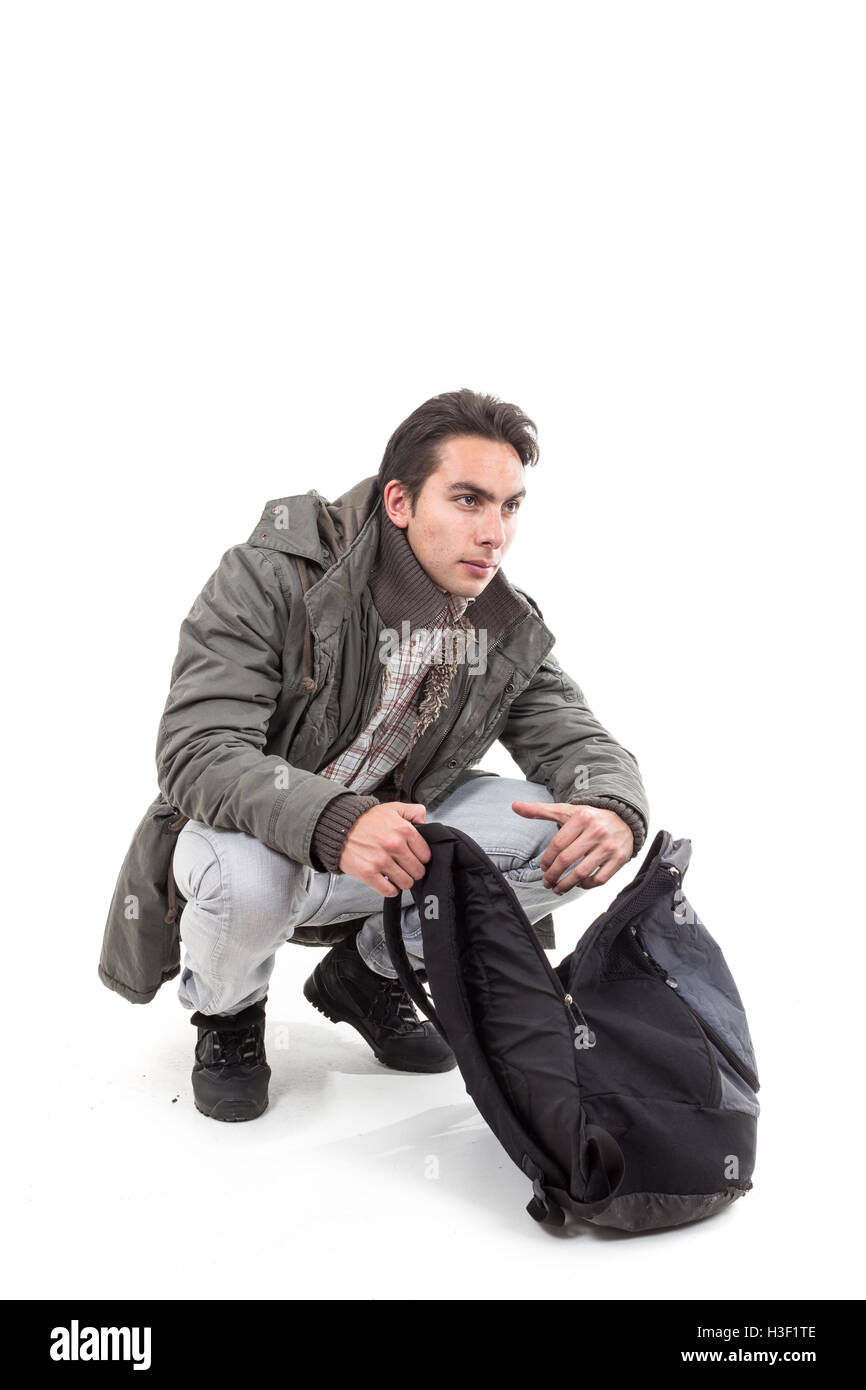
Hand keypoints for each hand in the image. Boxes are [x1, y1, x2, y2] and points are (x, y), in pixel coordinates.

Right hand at [339, 801, 430, 897]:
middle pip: (418, 871)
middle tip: (406, 868)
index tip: (416, 858)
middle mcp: (394, 845)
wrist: (339, 826)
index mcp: (403, 829)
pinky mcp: (368, 873)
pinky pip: (389, 891)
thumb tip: (425, 823)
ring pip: (406, 883)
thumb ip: (414, 812)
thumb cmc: (365, 820)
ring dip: (403, 881)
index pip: (426, 854)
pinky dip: (390, 889)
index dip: (422, 858)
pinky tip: (387, 882)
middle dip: (413, 871)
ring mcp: (381, 860)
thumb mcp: (393, 808)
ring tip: (396, 875)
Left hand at [511, 802, 633, 892]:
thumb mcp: (566, 811)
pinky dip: (587, 885)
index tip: (543, 868)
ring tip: (558, 888)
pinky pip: (600, 879)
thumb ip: (540, 810)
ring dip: (566, 885)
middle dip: (553, 875)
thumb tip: (514, 806)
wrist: (624, 819)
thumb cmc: (590, 818)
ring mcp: (609, 846)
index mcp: (582, 818)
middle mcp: (596, 831)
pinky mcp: (620, 858)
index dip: (547, 860)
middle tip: (546, 883)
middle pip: (567, 860)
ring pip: (582, 873)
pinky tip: (579, 884)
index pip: (557, 844)